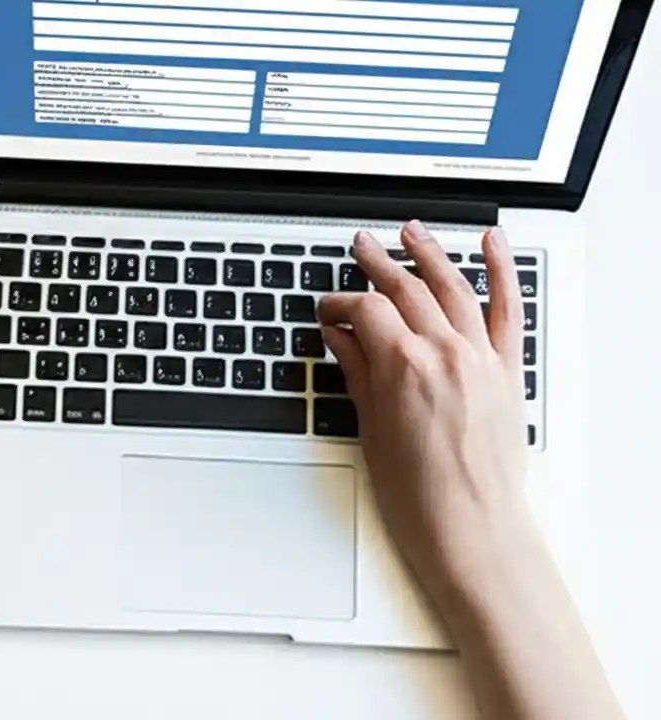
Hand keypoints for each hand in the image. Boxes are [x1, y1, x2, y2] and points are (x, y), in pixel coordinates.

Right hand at [318, 221, 530, 601]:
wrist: (470, 527)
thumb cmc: (418, 493)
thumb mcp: (371, 427)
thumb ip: (358, 372)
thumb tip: (341, 338)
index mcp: (404, 366)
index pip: (365, 310)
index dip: (340, 303)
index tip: (327, 310)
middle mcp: (445, 353)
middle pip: (406, 289)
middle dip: (377, 263)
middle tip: (360, 246)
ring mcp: (480, 357)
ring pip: (453, 286)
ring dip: (430, 253)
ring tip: (411, 231)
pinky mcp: (506, 369)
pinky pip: (508, 308)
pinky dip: (503, 271)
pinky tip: (493, 244)